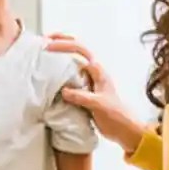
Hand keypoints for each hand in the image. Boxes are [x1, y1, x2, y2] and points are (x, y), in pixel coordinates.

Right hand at [45, 33, 144, 153]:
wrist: (123, 129)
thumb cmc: (116, 115)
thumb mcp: (98, 105)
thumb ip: (81, 97)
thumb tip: (64, 91)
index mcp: (98, 71)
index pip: (80, 50)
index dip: (64, 45)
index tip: (48, 47)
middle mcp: (93, 72)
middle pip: (77, 49)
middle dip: (62, 41)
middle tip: (45, 40)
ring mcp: (88, 80)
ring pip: (73, 61)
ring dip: (60, 54)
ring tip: (45, 52)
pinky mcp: (84, 90)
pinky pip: (70, 76)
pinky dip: (59, 71)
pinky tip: (49, 75)